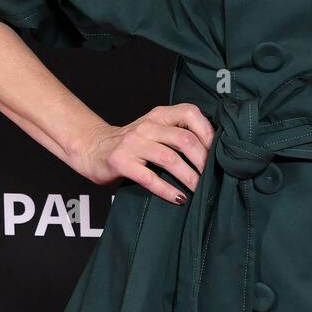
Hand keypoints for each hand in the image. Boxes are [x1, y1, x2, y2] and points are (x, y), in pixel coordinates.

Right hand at [71, 103, 215, 203]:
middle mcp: (146, 125)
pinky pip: (149, 178)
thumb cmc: (133, 143)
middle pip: (184, 139)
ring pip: (169, 159)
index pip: (190, 113)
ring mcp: (132, 143)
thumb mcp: (155, 130)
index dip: (208, 133)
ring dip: (189, 178)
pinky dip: (167, 190)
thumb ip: (177, 133)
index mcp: (159, 114)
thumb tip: (214, 152)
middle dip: (202, 162)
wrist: (93, 149)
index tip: (218, 153)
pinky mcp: (120, 162)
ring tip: (199, 190)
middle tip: (212, 178)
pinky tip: (178, 198)